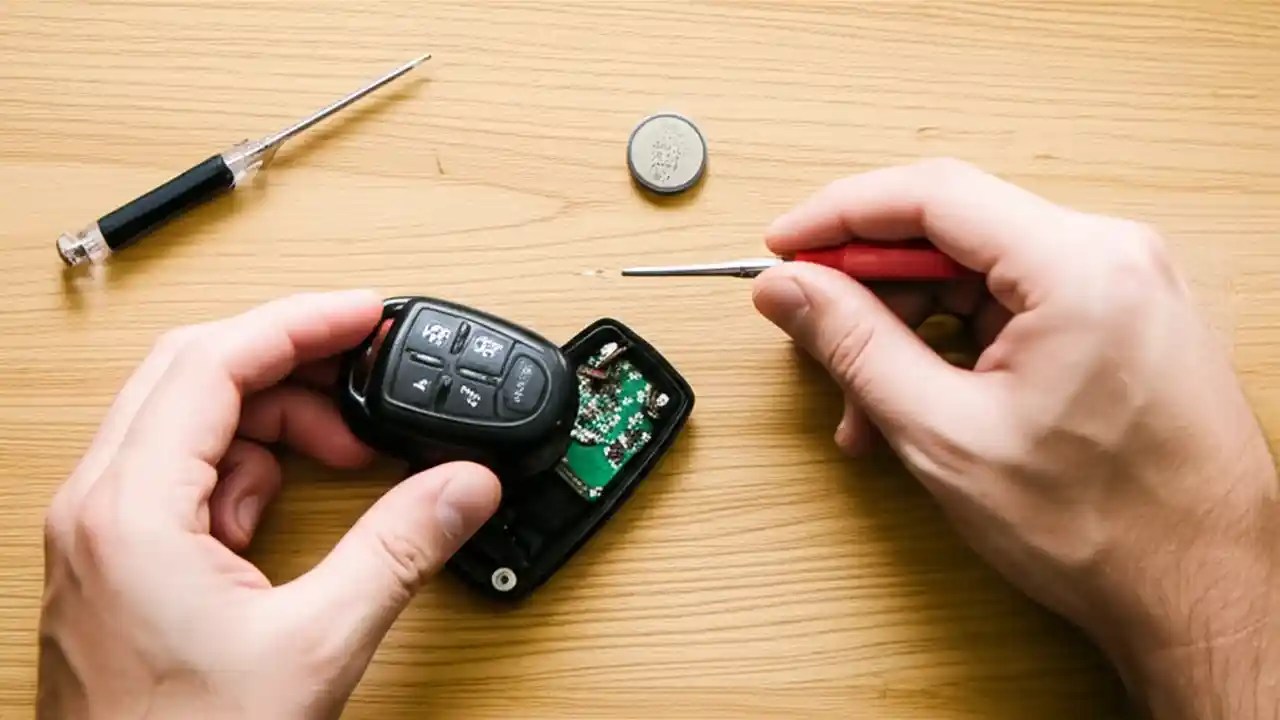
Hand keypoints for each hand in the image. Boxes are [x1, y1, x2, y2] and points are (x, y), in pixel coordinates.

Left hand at [38, 291, 500, 718]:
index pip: (214, 360)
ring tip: (347, 448)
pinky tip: (292, 501)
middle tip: (366, 362)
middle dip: (291, 360)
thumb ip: (400, 549)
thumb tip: (461, 486)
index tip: (365, 315)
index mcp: (131, 510)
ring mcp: (104, 535)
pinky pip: (185, 476)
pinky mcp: (121, 563)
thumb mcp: (317, 643)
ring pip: (189, 420)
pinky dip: (248, 469)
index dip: (300, 323)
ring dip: (273, 418)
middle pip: (195, 374)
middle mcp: (100, 508)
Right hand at [752, 159, 1277, 718]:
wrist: (1205, 592)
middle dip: (870, 285)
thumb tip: (790, 289)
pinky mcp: (1122, 319)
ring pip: (977, 273)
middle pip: (953, 230)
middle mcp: (1113, 256)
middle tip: (812, 328)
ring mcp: (1124, 286)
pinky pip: (1013, 305)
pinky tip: (919, 400)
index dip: (840, 214)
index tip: (783, 245)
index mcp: (1080, 267)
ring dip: (908, 327)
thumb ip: (855, 346)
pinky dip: (955, 344)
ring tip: (867, 406)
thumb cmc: (1106, 528)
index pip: (932, 195)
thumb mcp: (946, 435)